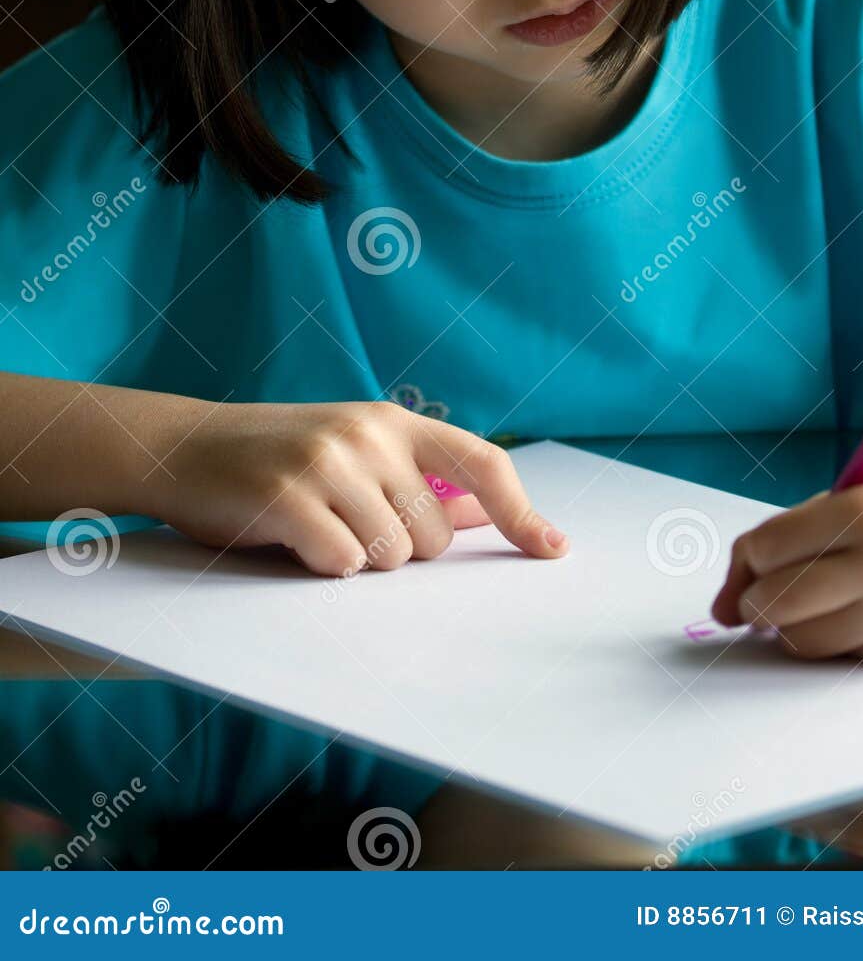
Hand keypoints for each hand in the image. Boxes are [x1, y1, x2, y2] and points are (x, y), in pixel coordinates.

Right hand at [144, 396, 568, 576]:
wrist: (184, 447)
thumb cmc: (278, 459)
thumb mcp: (352, 455)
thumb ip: (417, 483)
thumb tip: (482, 513)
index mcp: (394, 421)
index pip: (483, 465)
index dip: (522, 513)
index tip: (553, 550)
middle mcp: (369, 434)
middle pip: (434, 538)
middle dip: (399, 551)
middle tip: (347, 525)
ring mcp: (329, 462)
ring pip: (391, 558)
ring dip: (358, 561)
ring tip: (316, 527)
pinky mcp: (289, 498)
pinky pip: (342, 565)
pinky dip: (321, 566)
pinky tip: (291, 539)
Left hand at [711, 443, 862, 661]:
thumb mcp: (861, 491)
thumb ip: (793, 534)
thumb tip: (722, 607)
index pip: (769, 547)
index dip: (746, 559)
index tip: (748, 560)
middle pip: (777, 603)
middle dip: (752, 602)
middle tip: (755, 594)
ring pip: (803, 640)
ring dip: (788, 625)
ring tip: (807, 597)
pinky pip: (840, 652)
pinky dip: (831, 634)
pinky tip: (852, 607)